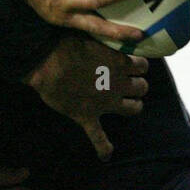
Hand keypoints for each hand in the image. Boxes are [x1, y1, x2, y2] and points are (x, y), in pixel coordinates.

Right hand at [25, 34, 148, 159]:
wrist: (46, 64)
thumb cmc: (65, 44)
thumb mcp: (92, 35)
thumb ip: (107, 39)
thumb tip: (119, 34)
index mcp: (119, 63)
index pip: (143, 66)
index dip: (139, 66)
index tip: (132, 64)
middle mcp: (118, 84)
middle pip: (142, 87)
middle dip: (138, 85)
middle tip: (130, 82)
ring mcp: (105, 103)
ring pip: (134, 108)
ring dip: (133, 105)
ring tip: (128, 103)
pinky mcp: (88, 116)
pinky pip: (98, 137)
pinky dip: (103, 147)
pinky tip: (106, 155)